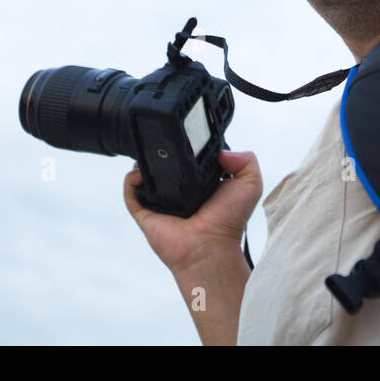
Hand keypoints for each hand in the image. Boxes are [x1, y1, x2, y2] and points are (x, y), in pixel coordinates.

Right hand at [123, 150, 261, 275]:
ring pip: (144, 176)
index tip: (184, 133)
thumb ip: (246, 160)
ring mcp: (160, 202)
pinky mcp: (145, 213)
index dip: (186, 146)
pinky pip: (130, 193)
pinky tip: (138, 171)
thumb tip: (222, 150)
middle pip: (164, 164)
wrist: (210, 247)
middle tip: (162, 140)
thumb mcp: (249, 185)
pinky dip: (130, 180)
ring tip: (148, 152)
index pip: (188, 159)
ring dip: (143, 162)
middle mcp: (179, 191)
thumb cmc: (229, 220)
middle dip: (161, 151)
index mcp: (200, 183)